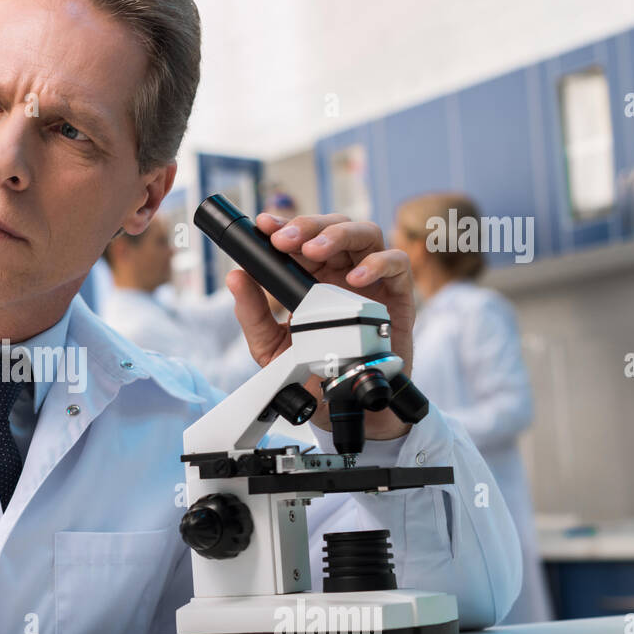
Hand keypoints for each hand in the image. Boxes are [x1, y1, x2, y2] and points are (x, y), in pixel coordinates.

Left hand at [226, 212, 416, 440]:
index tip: (263, 225)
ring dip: (338, 235)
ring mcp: (372, 281)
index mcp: (313, 277)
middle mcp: (343, 273)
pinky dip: (378, 263)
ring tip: (313, 250)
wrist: (342, 408)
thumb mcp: (271, 347)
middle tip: (283, 241)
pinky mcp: (397, 297)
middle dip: (308, 226)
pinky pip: (397, 264)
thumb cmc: (311, 374)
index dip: (284, 226)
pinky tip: (355, 278)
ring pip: (365, 234)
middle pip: (333, 227)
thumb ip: (253, 314)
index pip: (302, 239)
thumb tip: (235, 277)